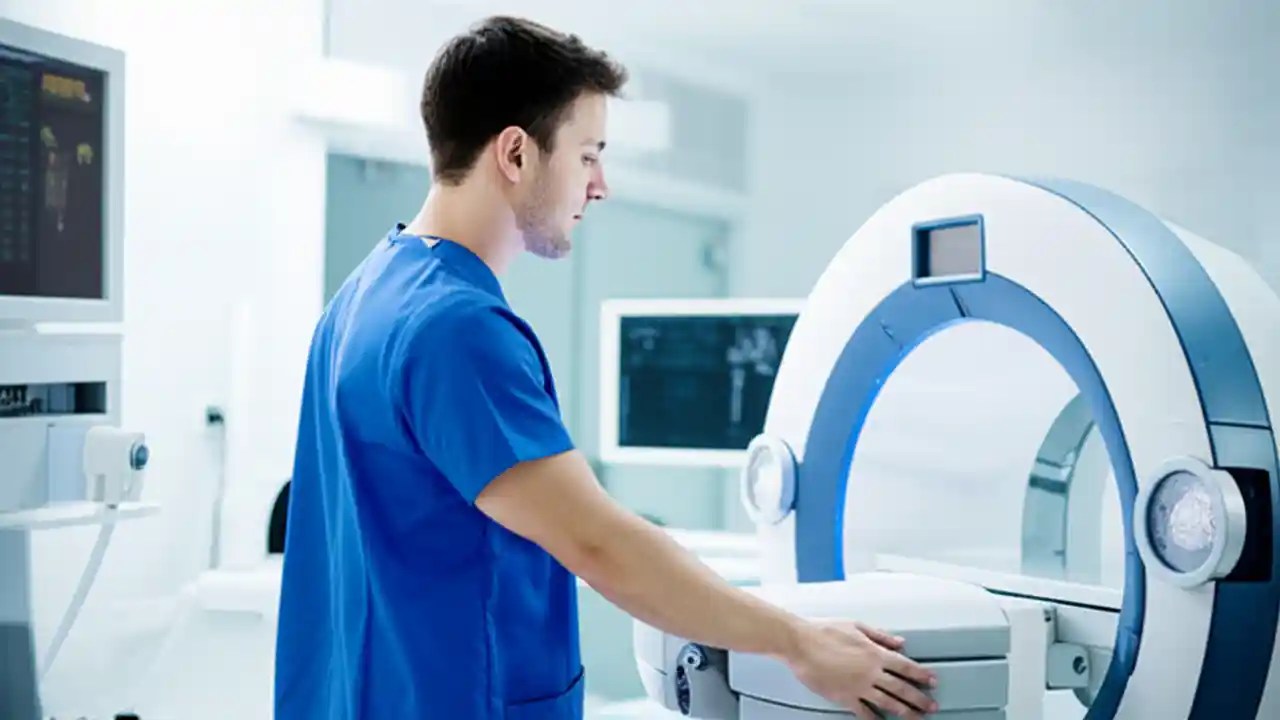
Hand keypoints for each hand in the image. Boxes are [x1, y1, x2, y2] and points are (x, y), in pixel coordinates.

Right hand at [783, 620, 938, 718]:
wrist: (800, 643)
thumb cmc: (824, 631)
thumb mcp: (856, 626)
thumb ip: (881, 635)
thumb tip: (899, 641)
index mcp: (876, 653)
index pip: (906, 666)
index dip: (922, 675)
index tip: (932, 681)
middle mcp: (871, 672)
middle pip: (902, 688)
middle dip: (919, 699)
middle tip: (931, 706)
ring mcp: (859, 687)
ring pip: (888, 702)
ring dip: (905, 711)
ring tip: (915, 718)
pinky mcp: (845, 697)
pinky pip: (864, 712)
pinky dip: (874, 719)